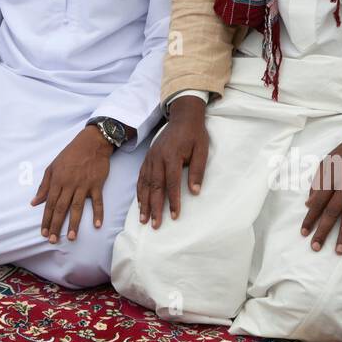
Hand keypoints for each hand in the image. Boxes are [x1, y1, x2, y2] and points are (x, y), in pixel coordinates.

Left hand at [31, 125, 114, 242]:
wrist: (91, 143)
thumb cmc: (70, 155)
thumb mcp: (52, 167)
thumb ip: (44, 186)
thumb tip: (34, 202)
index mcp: (57, 181)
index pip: (50, 204)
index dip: (46, 219)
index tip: (43, 232)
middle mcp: (69, 184)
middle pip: (61, 208)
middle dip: (56, 225)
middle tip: (53, 240)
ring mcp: (83, 185)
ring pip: (77, 207)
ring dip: (73, 223)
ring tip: (70, 237)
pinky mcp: (96, 184)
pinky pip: (97, 201)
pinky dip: (98, 213)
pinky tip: (97, 225)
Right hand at [136, 96, 208, 228]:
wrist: (183, 117)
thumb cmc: (194, 135)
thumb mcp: (201, 150)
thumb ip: (197, 171)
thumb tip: (195, 192)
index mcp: (172, 156)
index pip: (172, 183)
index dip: (173, 201)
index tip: (174, 216)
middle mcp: (158, 158)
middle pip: (154, 186)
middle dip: (154, 207)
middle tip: (154, 224)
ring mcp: (151, 158)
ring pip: (144, 183)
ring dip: (143, 202)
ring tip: (142, 219)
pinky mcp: (148, 158)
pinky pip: (141, 177)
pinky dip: (139, 191)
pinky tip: (140, 202)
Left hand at [301, 118, 341, 253]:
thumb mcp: (327, 162)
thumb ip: (317, 182)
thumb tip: (307, 202)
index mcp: (330, 176)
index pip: (317, 201)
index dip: (310, 218)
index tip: (303, 233)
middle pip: (332, 211)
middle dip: (323, 230)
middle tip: (315, 247)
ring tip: (338, 250)